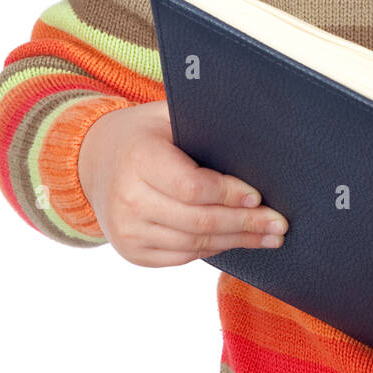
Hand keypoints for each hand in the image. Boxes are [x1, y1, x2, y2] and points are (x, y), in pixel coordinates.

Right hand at [77, 99, 288, 266]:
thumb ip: (202, 123)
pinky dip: (214, 250)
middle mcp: (129, 199)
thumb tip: (257, 132)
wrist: (94, 161)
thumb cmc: (145, 134)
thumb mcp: (166, 116)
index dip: (229, 195)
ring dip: (237, 242)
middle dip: (245, 224)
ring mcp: (127, 231)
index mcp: (140, 159)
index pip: (192, 187)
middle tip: (279, 224)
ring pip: (194, 245)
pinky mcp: (131, 251)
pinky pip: (181, 257)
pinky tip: (238, 242)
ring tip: (269, 237)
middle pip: (198, 222)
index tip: (259, 196)